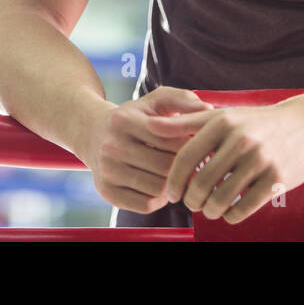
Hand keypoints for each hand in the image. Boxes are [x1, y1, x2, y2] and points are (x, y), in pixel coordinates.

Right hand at [78, 87, 215, 214]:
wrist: (94, 133)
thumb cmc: (135, 117)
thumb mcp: (155, 101)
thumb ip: (183, 99)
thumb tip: (209, 108)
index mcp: (124, 120)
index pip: (171, 141)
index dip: (190, 146)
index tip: (197, 146)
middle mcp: (111, 146)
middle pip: (166, 167)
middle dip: (184, 167)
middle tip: (193, 165)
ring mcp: (107, 171)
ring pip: (158, 189)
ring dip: (173, 185)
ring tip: (177, 174)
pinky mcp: (107, 192)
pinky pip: (146, 205)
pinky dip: (159, 199)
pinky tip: (160, 185)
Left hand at [145, 98, 303, 223]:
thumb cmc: (254, 122)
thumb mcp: (219, 116)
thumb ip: (183, 122)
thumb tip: (149, 125)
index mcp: (221, 123)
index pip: (185, 157)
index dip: (174, 181)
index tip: (171, 195)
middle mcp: (240, 139)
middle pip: (201, 182)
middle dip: (192, 200)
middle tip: (192, 204)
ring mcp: (260, 159)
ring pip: (222, 198)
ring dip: (211, 211)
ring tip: (210, 209)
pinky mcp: (277, 178)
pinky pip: (245, 207)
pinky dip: (232, 216)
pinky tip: (229, 213)